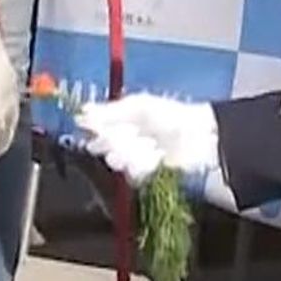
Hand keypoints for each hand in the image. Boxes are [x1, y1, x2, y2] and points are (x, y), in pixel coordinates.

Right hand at [73, 92, 218, 184]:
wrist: (199, 137)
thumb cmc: (170, 115)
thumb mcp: (137, 106)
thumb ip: (107, 112)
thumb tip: (81, 113)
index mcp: (118, 119)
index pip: (93, 128)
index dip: (95, 130)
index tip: (98, 129)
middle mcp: (121, 138)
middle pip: (102, 147)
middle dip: (116, 141)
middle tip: (133, 135)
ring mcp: (132, 157)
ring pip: (116, 161)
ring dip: (134, 152)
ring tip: (151, 145)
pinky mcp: (143, 173)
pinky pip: (132, 174)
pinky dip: (145, 165)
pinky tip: (157, 157)